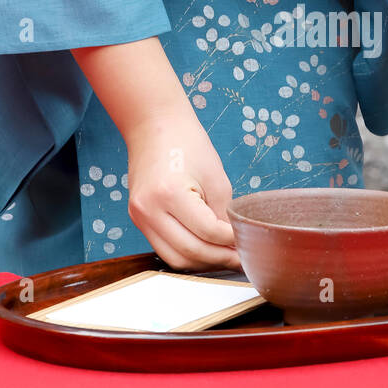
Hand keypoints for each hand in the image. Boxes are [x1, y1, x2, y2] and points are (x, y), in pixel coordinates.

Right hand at [72, 39, 238, 270]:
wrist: (154, 125)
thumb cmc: (188, 144)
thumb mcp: (216, 178)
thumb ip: (224, 214)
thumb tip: (234, 244)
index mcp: (169, 194)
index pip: (207, 232)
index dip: (231, 242)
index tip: (248, 243)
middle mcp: (148, 210)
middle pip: (189, 252)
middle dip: (219, 258)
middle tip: (242, 257)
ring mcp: (139, 217)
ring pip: (174, 258)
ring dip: (203, 262)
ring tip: (226, 256)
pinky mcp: (138, 219)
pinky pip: (165, 248)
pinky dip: (187, 253)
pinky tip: (207, 249)